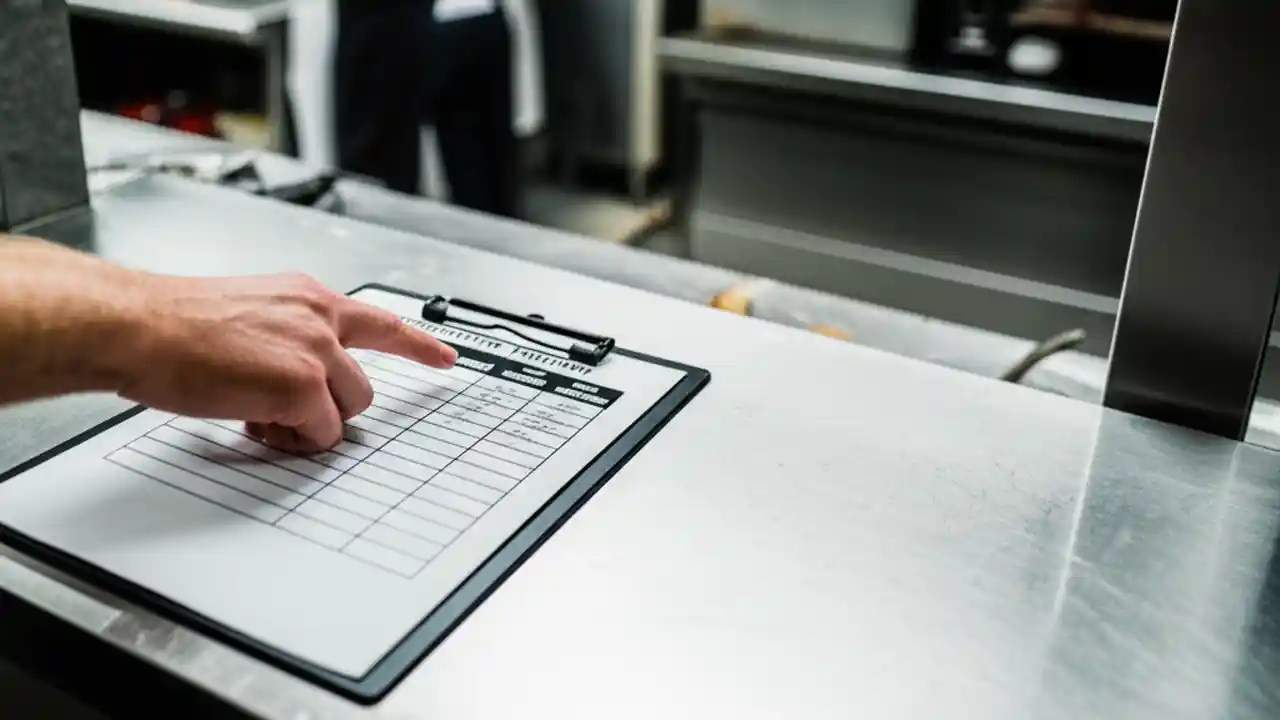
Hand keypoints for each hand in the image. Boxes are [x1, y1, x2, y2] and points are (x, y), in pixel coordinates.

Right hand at [115, 273, 456, 451]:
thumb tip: (294, 384)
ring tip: (258, 413)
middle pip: (361, 387)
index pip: (379, 322)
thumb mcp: (247, 316)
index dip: (418, 345)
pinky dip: (291, 439)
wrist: (138, 327)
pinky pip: (321, 434)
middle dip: (326, 409)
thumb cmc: (172, 326)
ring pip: (346, 411)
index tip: (445, 357)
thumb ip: (285, 341)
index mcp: (306, 297)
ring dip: (307, 424)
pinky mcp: (303, 385)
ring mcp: (315, 351)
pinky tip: (252, 420)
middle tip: (275, 412)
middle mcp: (319, 318)